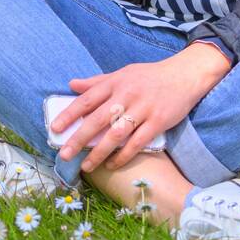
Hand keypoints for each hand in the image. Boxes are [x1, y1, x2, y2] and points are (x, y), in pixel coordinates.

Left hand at [50, 43, 230, 172]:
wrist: (184, 75)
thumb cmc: (150, 76)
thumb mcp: (123, 73)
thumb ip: (97, 81)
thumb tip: (72, 84)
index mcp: (115, 82)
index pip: (87, 99)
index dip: (69, 114)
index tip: (55, 128)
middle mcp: (127, 94)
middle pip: (98, 120)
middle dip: (79, 139)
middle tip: (65, 154)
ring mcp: (143, 109)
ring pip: (116, 134)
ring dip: (99, 152)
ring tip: (86, 166)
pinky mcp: (158, 121)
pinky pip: (137, 142)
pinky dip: (123, 155)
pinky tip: (113, 164)